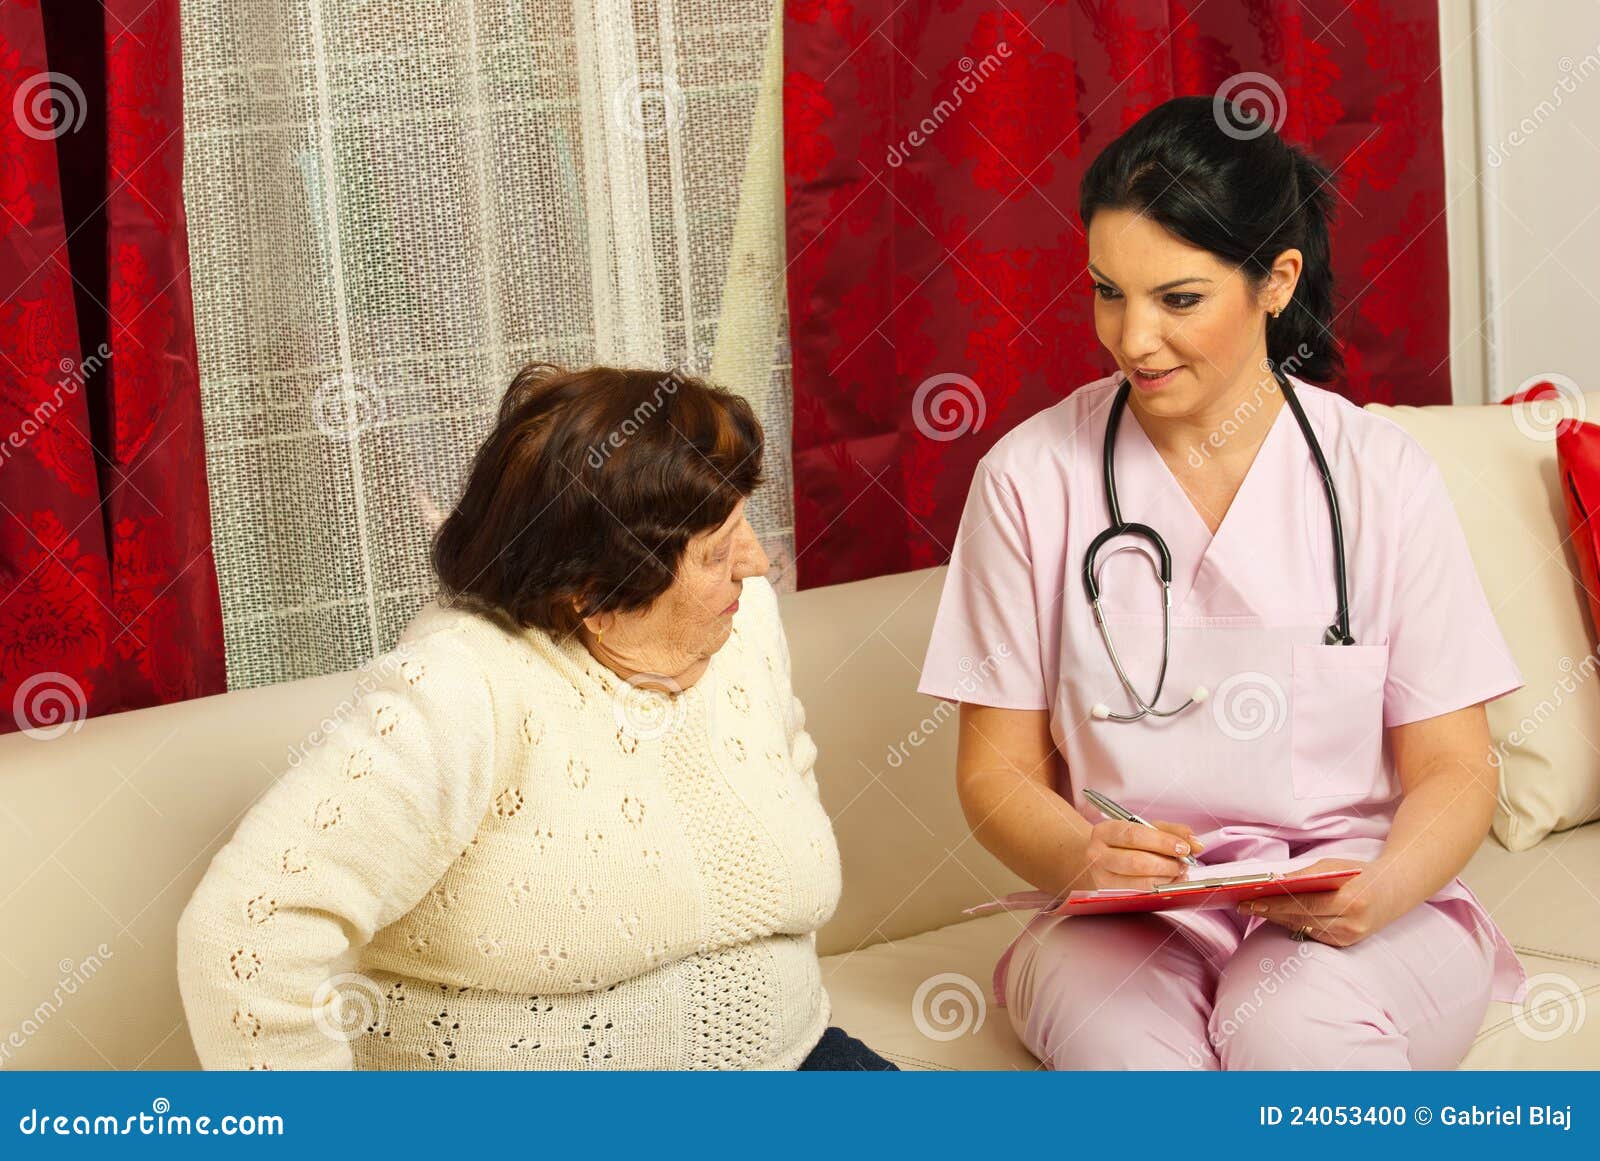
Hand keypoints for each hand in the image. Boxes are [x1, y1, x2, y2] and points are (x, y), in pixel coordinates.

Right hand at [1079, 818, 1202, 891]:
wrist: (1095, 862)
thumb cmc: (1123, 844)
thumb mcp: (1142, 829)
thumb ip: (1170, 831)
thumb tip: (1195, 843)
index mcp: (1105, 832)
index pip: (1134, 835)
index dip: (1163, 842)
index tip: (1184, 848)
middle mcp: (1097, 855)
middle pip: (1137, 862)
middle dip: (1167, 864)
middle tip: (1184, 863)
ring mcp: (1101, 879)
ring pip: (1140, 883)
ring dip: (1167, 879)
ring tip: (1178, 872)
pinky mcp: (1109, 897)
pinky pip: (1141, 896)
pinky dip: (1161, 890)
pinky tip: (1169, 883)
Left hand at [1234, 858, 1400, 946]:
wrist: (1392, 892)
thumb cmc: (1358, 874)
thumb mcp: (1334, 866)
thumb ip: (1306, 875)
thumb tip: (1273, 883)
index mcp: (1350, 900)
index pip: (1304, 904)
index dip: (1275, 904)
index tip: (1251, 900)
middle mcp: (1350, 923)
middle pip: (1300, 918)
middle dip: (1270, 912)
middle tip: (1244, 906)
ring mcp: (1349, 936)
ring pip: (1303, 928)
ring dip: (1278, 919)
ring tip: (1255, 910)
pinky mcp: (1345, 943)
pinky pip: (1312, 934)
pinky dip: (1293, 924)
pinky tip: (1277, 917)